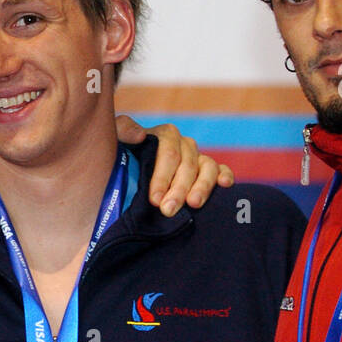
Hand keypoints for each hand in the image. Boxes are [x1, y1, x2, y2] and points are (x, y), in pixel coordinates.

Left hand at [115, 115, 234, 215]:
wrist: (132, 171)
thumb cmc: (124, 157)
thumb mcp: (116, 140)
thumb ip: (123, 131)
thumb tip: (141, 135)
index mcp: (165, 136)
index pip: (168, 154)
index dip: (162, 177)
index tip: (154, 199)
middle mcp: (184, 145)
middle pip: (186, 165)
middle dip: (177, 190)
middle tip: (167, 210)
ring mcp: (198, 157)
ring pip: (206, 168)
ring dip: (202, 187)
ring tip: (193, 204)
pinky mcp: (209, 170)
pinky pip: (221, 170)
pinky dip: (225, 175)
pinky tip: (225, 185)